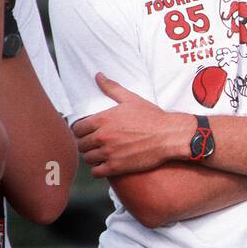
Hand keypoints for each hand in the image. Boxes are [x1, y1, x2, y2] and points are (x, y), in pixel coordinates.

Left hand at [74, 73, 190, 176]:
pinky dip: (98, 169)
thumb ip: (111, 88)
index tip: (89, 133)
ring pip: (87, 158)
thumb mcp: (131, 99)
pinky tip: (106, 165)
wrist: (169, 136)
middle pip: (81, 144)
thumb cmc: (152, 117)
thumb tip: (98, 75)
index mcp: (103, 119)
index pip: (77, 128)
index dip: (81, 131)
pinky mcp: (117, 167)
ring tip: (101, 154)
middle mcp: (102, 136)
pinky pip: (96, 172)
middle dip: (87, 144)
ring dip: (92, 157)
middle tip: (96, 144)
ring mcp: (109, 153)